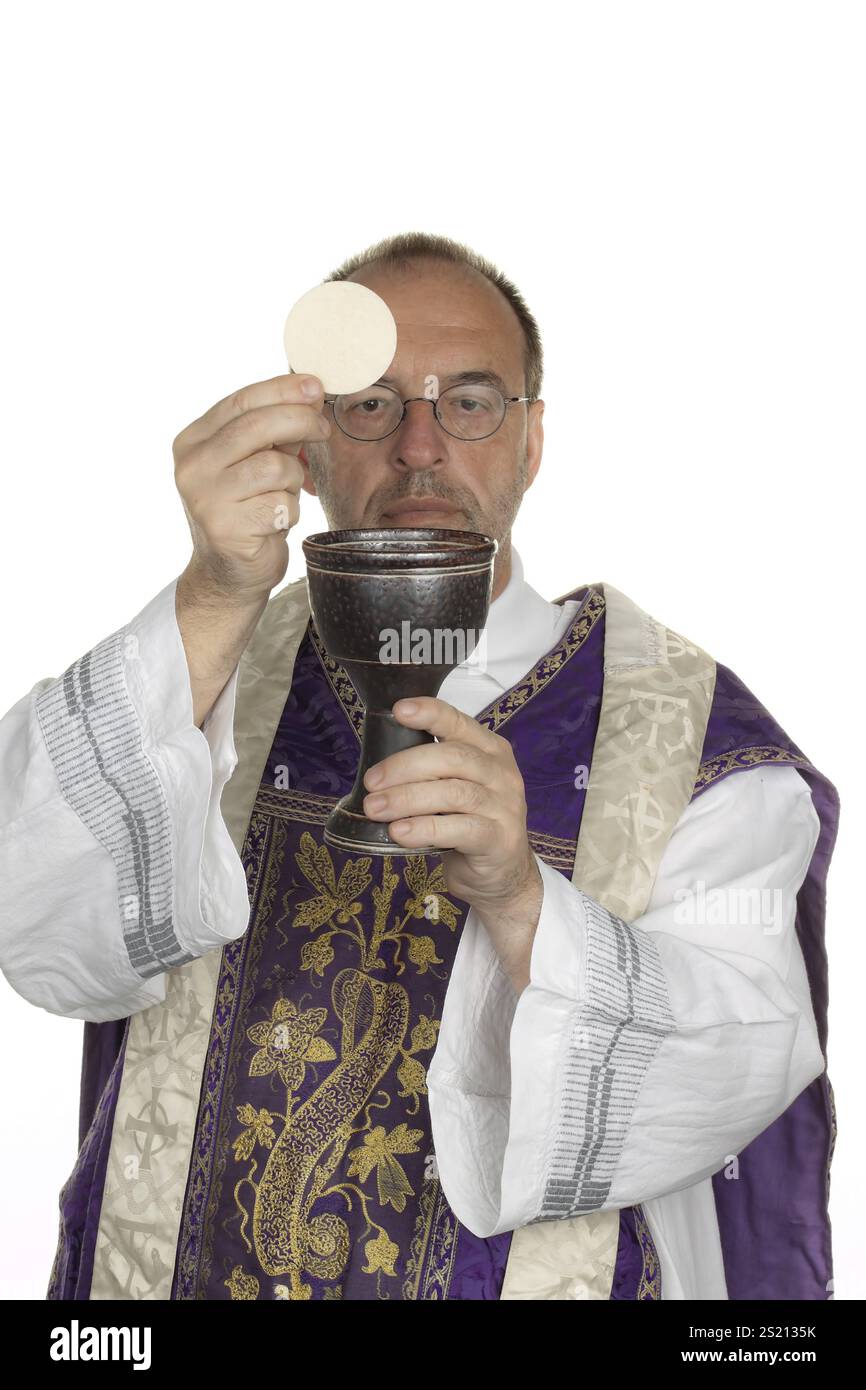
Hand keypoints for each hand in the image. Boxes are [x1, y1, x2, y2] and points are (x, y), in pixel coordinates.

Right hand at [173, 371, 330, 606]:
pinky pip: (279, 503)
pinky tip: (275, 521)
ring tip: (283, 494)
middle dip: (300, 421)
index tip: (315, 386)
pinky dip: (289, 511)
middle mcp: (191, 466)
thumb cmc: (248, 511)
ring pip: (274, 466)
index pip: (241, 401)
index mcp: (193, 441)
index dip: (282, 389)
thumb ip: (275, 431)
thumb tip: (310, 392)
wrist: (230, 574)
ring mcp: (204, 497)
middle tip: (323, 430)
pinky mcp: (225, 528)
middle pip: (257, 425)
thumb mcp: (256, 462)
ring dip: (292, 480)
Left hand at [362, 697, 542, 987]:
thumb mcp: (453, 789)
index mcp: (490, 750)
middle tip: (371, 782)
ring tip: (375, 808)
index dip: (430, 713)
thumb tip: (377, 767)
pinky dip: (424, 828)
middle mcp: (502, 773)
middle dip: (405, 766)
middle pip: (452, 758)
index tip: (398, 711)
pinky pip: (460, 829)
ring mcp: (505, 806)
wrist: (501, 875)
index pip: (460, 723)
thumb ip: (430, 773)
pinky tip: (399, 832)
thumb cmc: (468, 823)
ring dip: (408, 798)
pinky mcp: (500, 840)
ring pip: (454, 793)